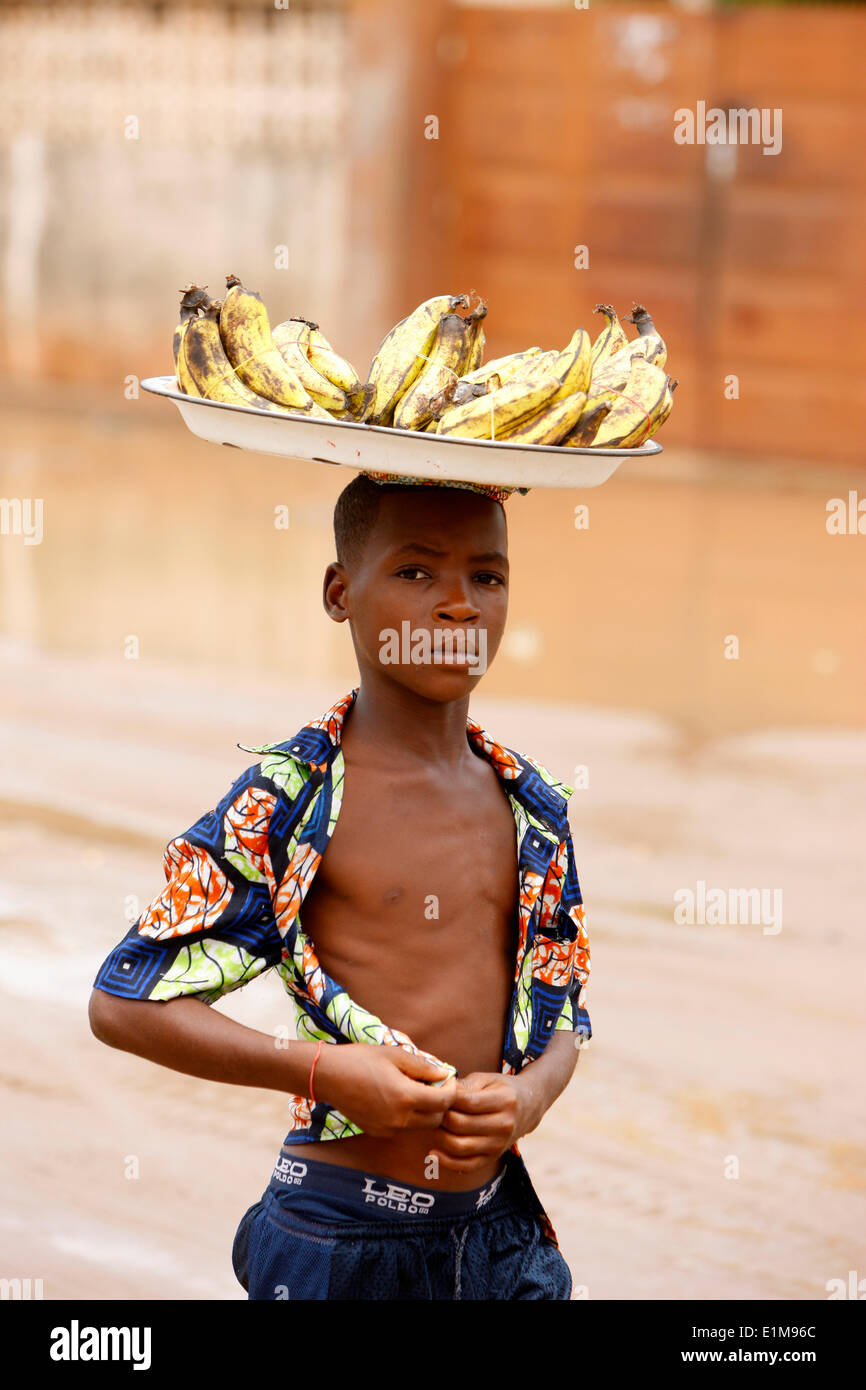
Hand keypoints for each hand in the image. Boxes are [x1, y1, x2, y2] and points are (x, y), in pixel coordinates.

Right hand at [313, 1042, 458, 1138]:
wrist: (327, 1076)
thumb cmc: (360, 1059)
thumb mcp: (395, 1055)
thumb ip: (423, 1067)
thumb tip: (444, 1074)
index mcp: (406, 1097)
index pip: (444, 1102)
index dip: (451, 1090)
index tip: (448, 1079)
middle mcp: (399, 1119)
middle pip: (435, 1119)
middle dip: (441, 1104)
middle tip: (434, 1085)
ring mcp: (387, 1129)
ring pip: (420, 1126)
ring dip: (425, 1112)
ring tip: (416, 1090)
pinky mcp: (377, 1132)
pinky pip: (403, 1128)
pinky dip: (408, 1117)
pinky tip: (398, 1099)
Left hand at [425, 1072, 536, 1173]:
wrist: (528, 1107)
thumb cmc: (500, 1089)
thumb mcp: (486, 1079)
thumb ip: (464, 1086)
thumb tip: (438, 1092)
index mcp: (504, 1100)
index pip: (466, 1102)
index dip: (446, 1099)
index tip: (436, 1095)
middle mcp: (504, 1125)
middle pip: (460, 1124)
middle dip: (439, 1117)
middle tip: (431, 1111)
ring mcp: (500, 1144)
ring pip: (460, 1146)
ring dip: (439, 1137)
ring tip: (433, 1126)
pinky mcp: (494, 1158)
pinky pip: (467, 1166)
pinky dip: (447, 1162)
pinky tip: (433, 1153)